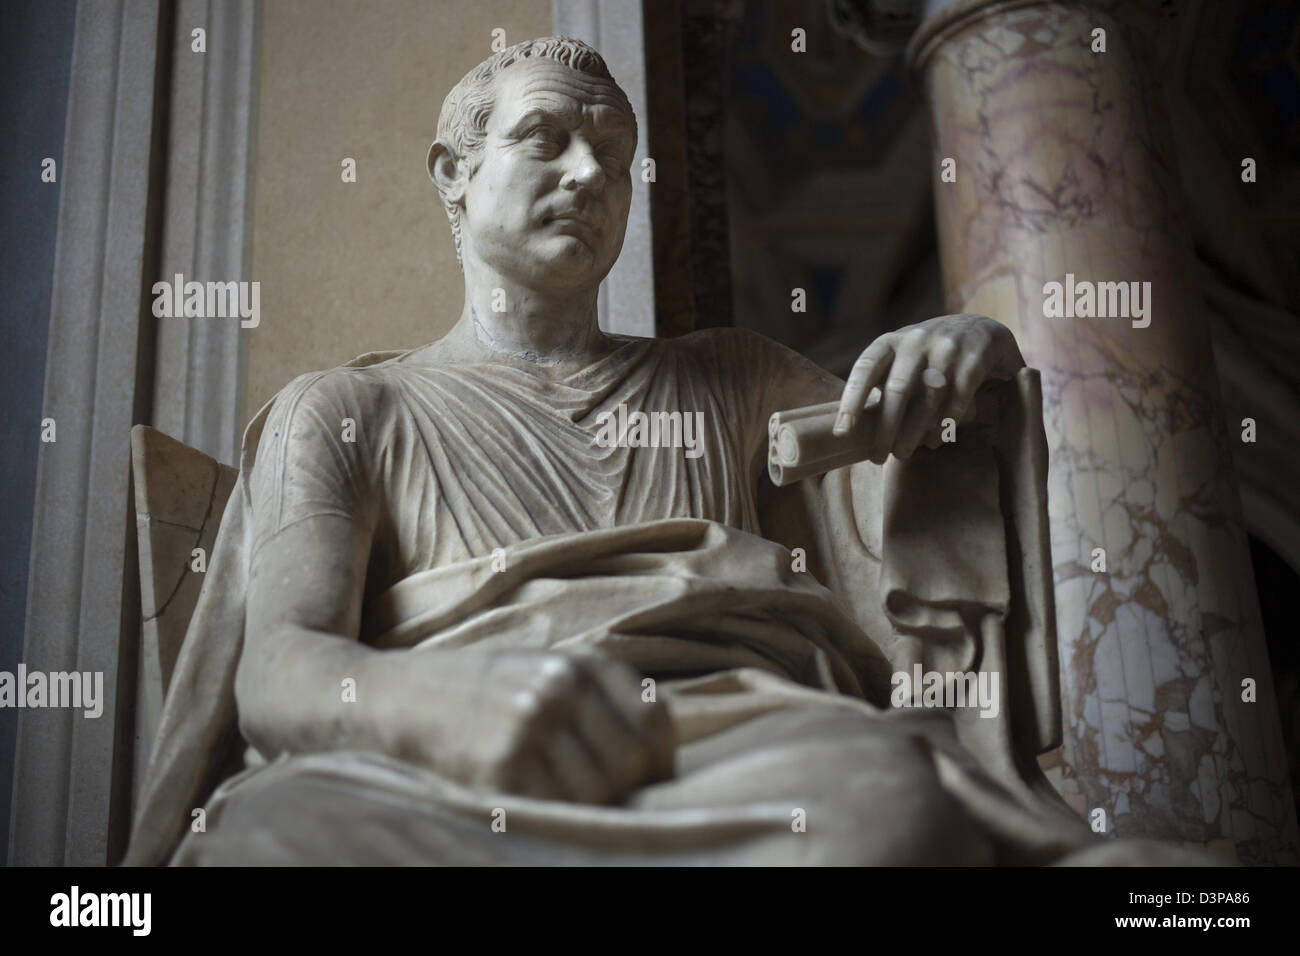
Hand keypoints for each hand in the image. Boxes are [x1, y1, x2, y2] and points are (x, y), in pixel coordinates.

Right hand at [396, 649, 674, 804]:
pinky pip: (553, 810)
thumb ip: (594, 701)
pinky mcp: (501, 765)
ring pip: (597, 793)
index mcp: (578, 662)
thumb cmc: (471, 692)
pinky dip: (547, 817)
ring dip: (583, 810)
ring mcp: (530, 725)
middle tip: (597, 803)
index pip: (655, 719)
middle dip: (623, 791)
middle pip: (632, 762)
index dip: (660, 761)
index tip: (647, 783)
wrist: (387, 697)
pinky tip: (526, 804)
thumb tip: (656, 762)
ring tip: (554, 800)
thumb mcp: (539, 671)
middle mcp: (560, 687)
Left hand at [832, 313, 1023, 461]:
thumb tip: (853, 429)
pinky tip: (934, 441)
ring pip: (928, 399)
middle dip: (885, 429)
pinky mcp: (973, 360)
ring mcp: (946, 348)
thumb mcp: (899, 359)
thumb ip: (881, 384)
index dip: (851, 400)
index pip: (865, 369)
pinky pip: (957, 400)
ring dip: (913, 433)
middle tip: (877, 458)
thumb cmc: (926, 356)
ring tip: (903, 454)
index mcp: (890, 342)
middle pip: (897, 390)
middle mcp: (916, 340)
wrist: (978, 330)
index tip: (842, 432)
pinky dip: (944, 424)